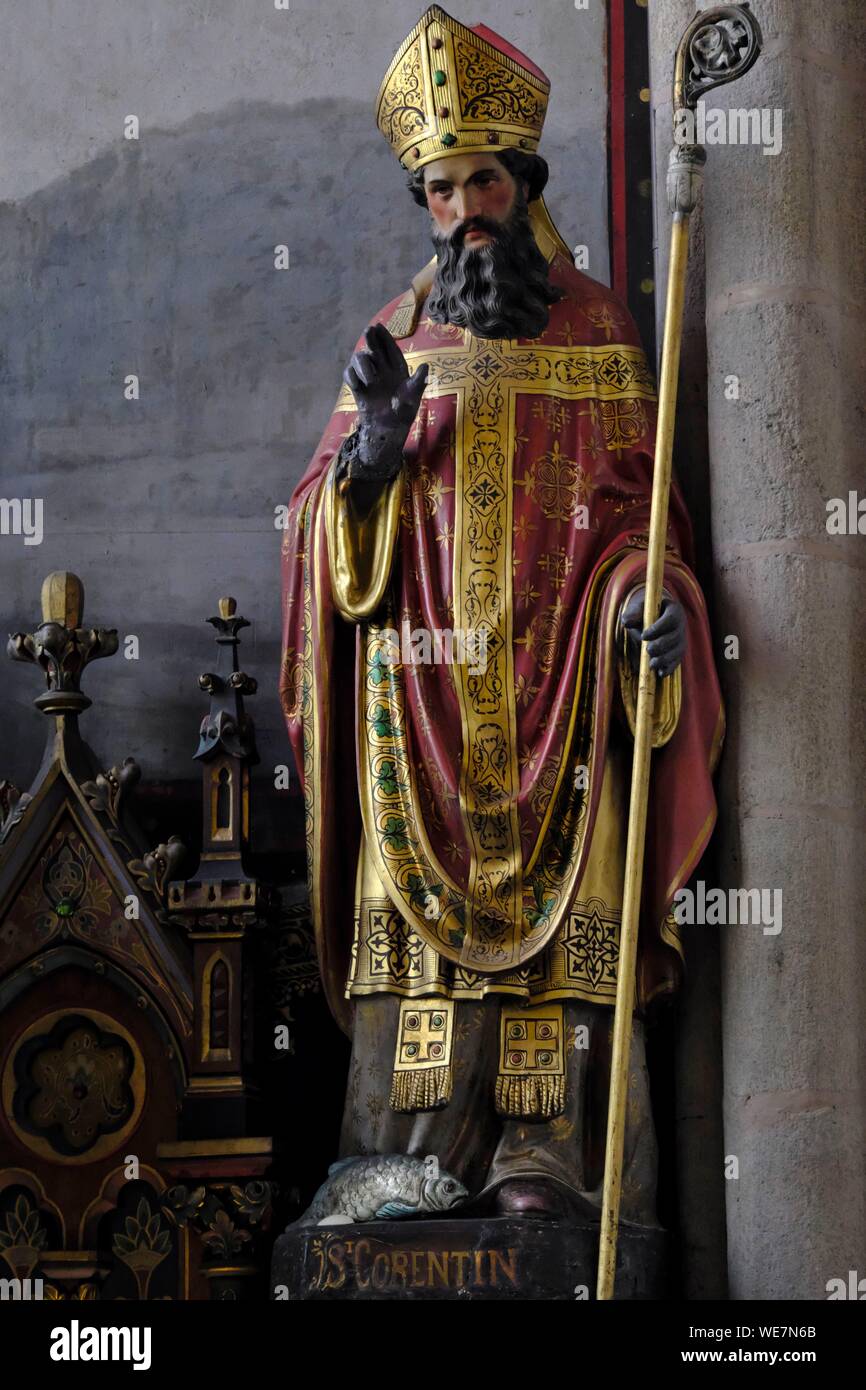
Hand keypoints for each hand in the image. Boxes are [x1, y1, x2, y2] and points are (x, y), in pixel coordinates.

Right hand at [342, 324, 428, 483]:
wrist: (388, 429)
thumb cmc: (404, 412)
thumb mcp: (413, 397)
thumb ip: (418, 382)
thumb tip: (425, 367)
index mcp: (397, 368)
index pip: (390, 348)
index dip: (385, 337)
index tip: (379, 326)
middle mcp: (382, 369)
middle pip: (374, 348)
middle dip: (371, 339)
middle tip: (368, 331)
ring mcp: (369, 376)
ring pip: (360, 358)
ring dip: (363, 364)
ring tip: (371, 380)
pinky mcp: (358, 386)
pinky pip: (349, 374)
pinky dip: (351, 376)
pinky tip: (357, 385)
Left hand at [621, 587, 686, 677]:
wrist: (650, 617)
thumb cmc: (644, 611)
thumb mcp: (637, 608)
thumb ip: (632, 613)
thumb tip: (627, 622)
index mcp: (673, 609)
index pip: (671, 618)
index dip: (659, 628)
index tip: (644, 636)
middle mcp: (680, 624)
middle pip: (675, 636)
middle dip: (662, 645)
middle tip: (648, 650)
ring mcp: (680, 639)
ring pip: (677, 650)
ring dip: (665, 658)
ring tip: (652, 664)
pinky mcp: (677, 652)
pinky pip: (676, 661)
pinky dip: (669, 668)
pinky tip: (660, 673)